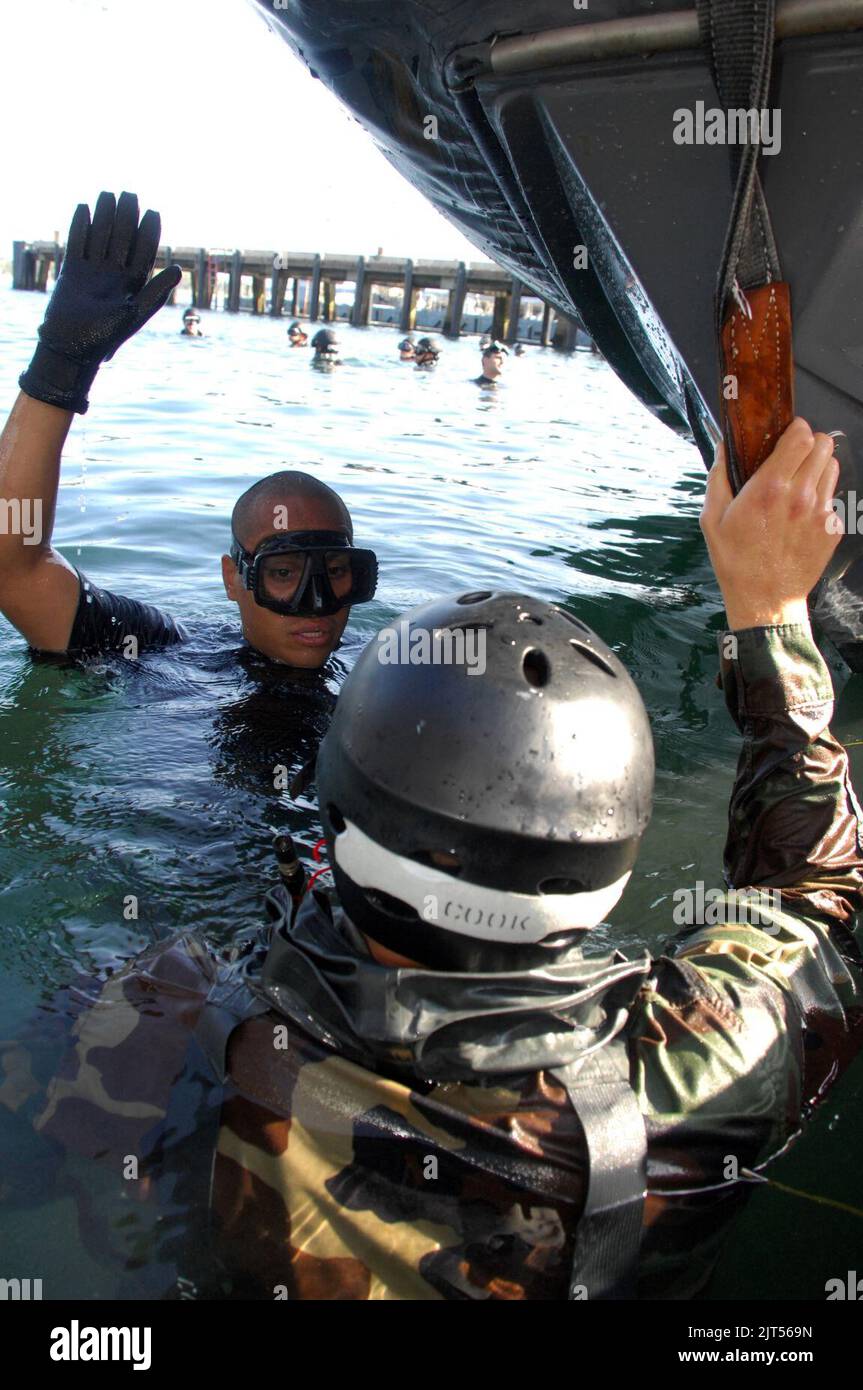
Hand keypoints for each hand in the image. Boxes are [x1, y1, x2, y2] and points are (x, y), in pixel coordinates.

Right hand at [19, 191, 181, 413]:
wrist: (72, 345)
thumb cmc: (105, 335)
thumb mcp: (135, 312)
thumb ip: (155, 291)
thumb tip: (179, 269)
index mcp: (132, 283)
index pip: (143, 251)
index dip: (149, 232)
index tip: (154, 212)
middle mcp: (114, 274)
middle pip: (122, 239)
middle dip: (127, 216)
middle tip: (130, 194)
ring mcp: (93, 271)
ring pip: (100, 237)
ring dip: (104, 216)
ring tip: (108, 194)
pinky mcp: (73, 270)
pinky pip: (77, 243)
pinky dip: (79, 226)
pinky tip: (83, 208)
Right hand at [700, 417, 840, 630]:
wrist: (764, 601)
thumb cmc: (736, 561)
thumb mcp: (712, 519)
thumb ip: (718, 477)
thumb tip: (722, 447)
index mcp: (769, 489)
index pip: (801, 436)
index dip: (795, 428)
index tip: (787, 434)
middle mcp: (800, 496)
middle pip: (823, 445)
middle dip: (809, 444)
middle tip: (794, 456)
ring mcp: (820, 513)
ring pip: (832, 467)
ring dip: (818, 467)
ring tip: (800, 482)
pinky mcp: (831, 528)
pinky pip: (832, 498)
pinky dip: (820, 497)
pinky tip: (801, 513)